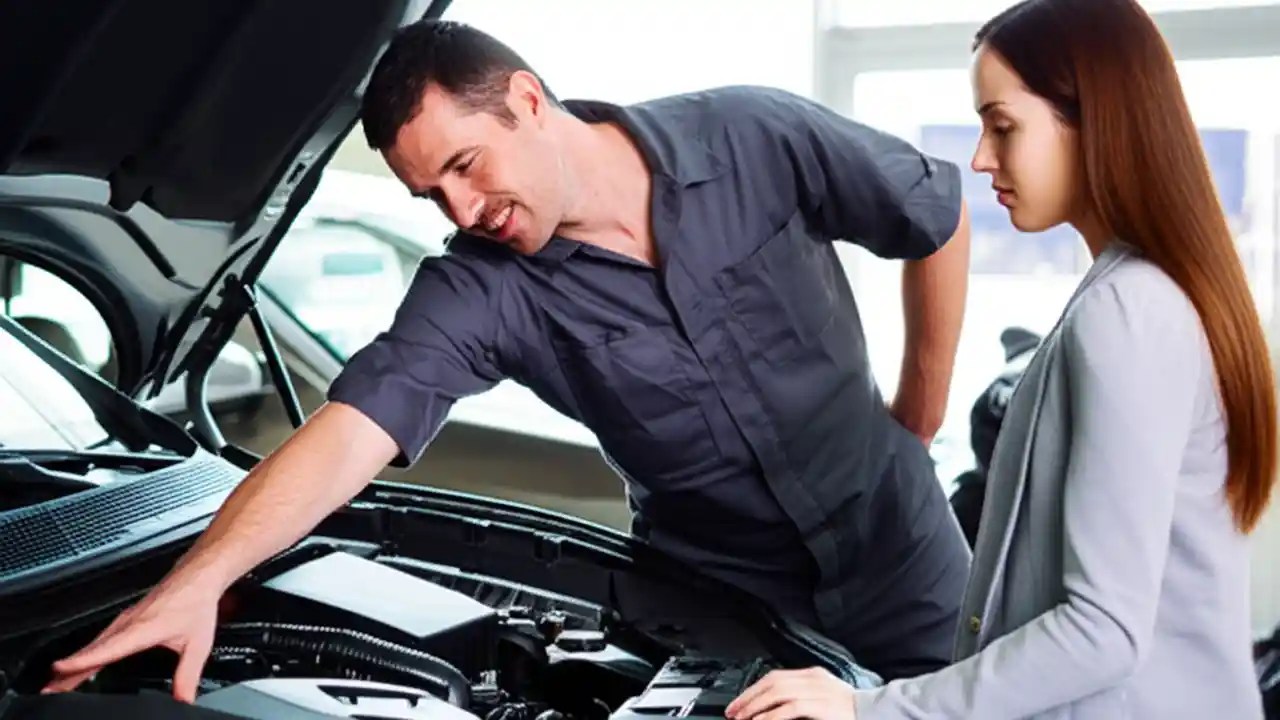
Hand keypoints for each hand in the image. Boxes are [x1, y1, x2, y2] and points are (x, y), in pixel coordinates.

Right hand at [42, 571, 222, 702]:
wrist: (198, 575)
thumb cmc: (196, 601)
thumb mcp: (198, 644)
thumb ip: (187, 675)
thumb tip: (183, 700)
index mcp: (143, 629)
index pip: (107, 648)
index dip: (83, 661)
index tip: (60, 669)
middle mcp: (129, 623)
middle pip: (92, 649)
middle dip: (68, 671)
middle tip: (49, 689)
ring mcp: (126, 619)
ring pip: (94, 643)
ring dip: (75, 663)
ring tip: (57, 682)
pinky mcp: (128, 618)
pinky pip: (101, 637)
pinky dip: (87, 652)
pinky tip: (83, 662)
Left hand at [725, 667, 857, 719]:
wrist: (877, 713)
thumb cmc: (849, 711)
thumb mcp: (823, 698)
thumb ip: (800, 697)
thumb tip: (771, 708)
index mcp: (812, 675)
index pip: (775, 677)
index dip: (753, 689)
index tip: (739, 703)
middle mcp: (813, 679)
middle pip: (772, 682)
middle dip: (748, 698)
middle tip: (733, 712)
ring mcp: (818, 691)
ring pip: (777, 693)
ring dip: (754, 707)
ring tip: (742, 719)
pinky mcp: (822, 706)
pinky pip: (790, 708)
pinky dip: (770, 716)